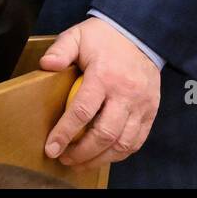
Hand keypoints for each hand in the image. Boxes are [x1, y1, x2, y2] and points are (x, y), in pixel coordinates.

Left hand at [40, 17, 160, 168]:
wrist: (139, 34)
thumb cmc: (103, 38)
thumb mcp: (77, 36)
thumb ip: (60, 50)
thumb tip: (46, 65)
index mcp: (104, 76)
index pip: (82, 111)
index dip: (65, 133)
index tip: (52, 148)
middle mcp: (125, 94)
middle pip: (105, 134)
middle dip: (83, 153)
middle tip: (65, 159)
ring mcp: (142, 105)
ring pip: (123, 143)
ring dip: (101, 158)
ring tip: (81, 163)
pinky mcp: (151, 111)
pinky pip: (137, 140)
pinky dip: (120, 153)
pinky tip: (104, 155)